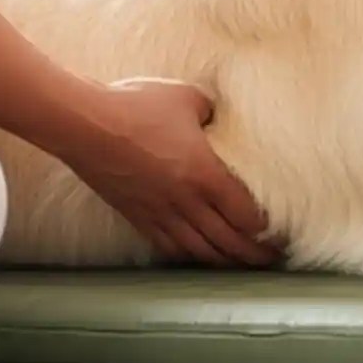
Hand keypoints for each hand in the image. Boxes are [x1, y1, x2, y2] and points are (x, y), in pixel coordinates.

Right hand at [63, 78, 281, 267]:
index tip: (279, 232)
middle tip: (270, 259)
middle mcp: (185, 201)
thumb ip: (213, 111)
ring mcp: (159, 212)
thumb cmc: (137, 106)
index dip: (265, 229)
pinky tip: (198, 257)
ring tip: (240, 264)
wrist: (83, 124)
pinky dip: (189, 256)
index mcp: (205, 174)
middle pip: (227, 240)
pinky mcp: (136, 216)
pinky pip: (168, 246)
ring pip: (199, 249)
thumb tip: (220, 118)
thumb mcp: (188, 98)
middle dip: (252, 254)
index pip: (245, 215)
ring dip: (224, 261)